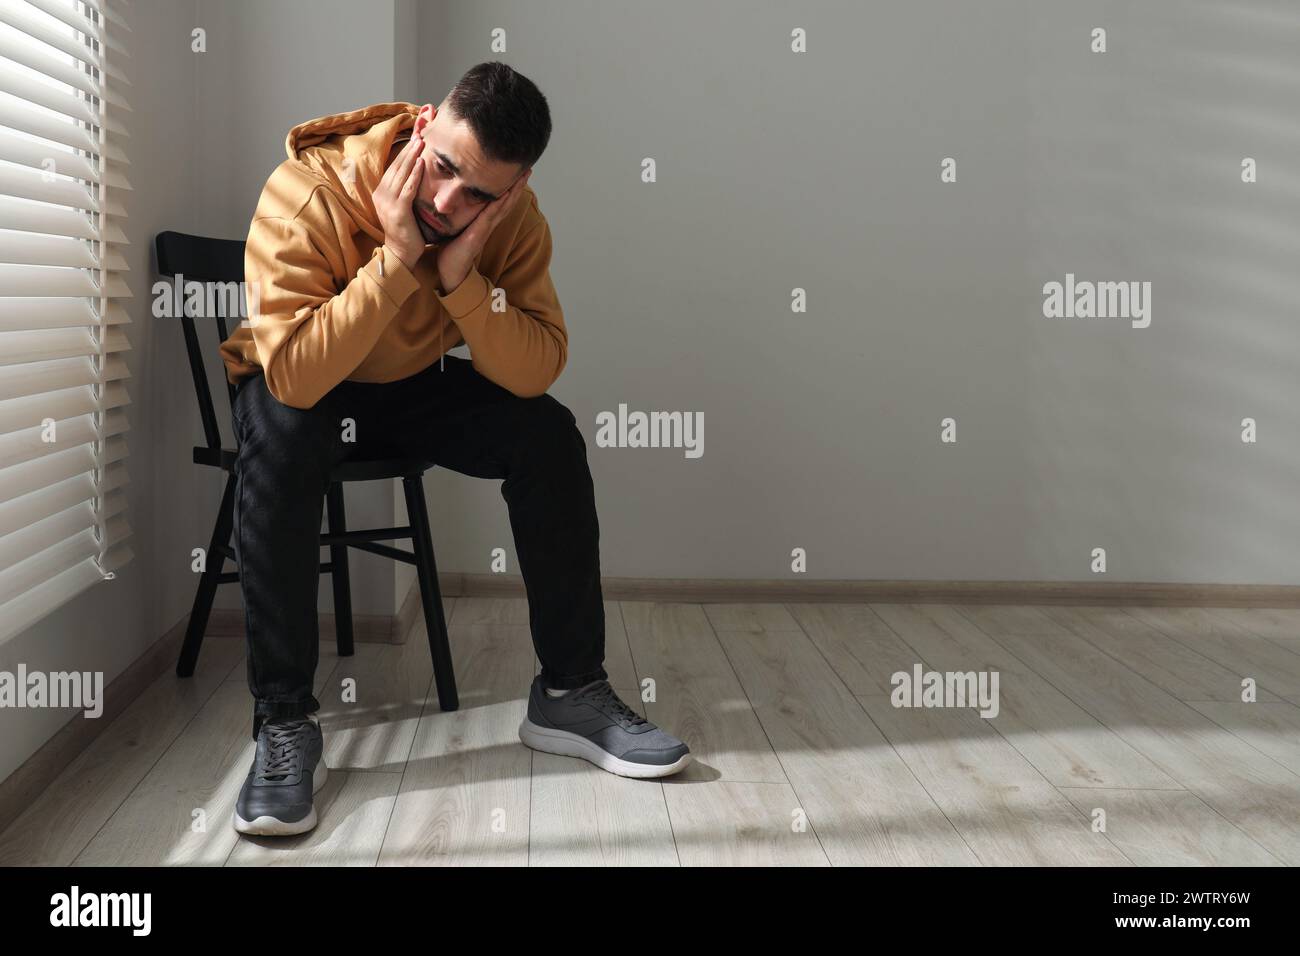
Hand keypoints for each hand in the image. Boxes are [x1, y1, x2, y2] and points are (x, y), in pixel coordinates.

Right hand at [373, 135, 426, 271]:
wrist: (401, 253)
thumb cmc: (406, 230)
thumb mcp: (402, 207)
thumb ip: (404, 191)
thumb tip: (415, 174)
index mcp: (381, 192)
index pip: (393, 167)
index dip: (404, 152)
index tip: (415, 138)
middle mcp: (381, 195)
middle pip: (396, 166)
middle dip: (408, 149)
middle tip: (420, 134)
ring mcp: (387, 202)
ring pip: (401, 174)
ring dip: (411, 157)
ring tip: (421, 142)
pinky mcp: (397, 211)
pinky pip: (407, 188)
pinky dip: (414, 175)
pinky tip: (421, 163)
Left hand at [437, 168, 531, 292]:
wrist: (449, 272)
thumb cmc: (449, 251)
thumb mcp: (454, 227)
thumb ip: (457, 215)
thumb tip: (450, 200)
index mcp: (483, 221)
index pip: (499, 200)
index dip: (509, 186)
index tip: (516, 172)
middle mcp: (488, 223)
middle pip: (507, 200)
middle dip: (518, 185)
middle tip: (528, 168)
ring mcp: (486, 228)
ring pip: (504, 205)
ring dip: (515, 190)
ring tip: (524, 175)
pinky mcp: (479, 233)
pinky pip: (492, 214)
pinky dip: (500, 203)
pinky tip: (507, 192)